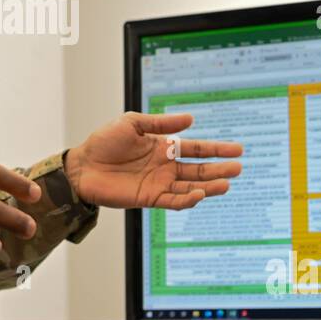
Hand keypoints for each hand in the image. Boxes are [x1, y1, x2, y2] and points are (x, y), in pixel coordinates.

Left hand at [64, 111, 241, 209]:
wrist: (82, 166)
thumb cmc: (103, 142)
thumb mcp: (132, 123)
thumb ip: (160, 123)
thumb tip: (191, 119)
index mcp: (163, 146)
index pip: (196, 149)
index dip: (217, 149)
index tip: (238, 149)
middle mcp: (165, 166)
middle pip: (198, 169)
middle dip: (219, 169)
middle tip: (238, 169)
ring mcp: (158, 183)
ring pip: (190, 186)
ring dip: (208, 186)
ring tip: (225, 184)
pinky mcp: (149, 198)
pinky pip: (173, 201)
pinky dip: (187, 199)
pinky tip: (199, 194)